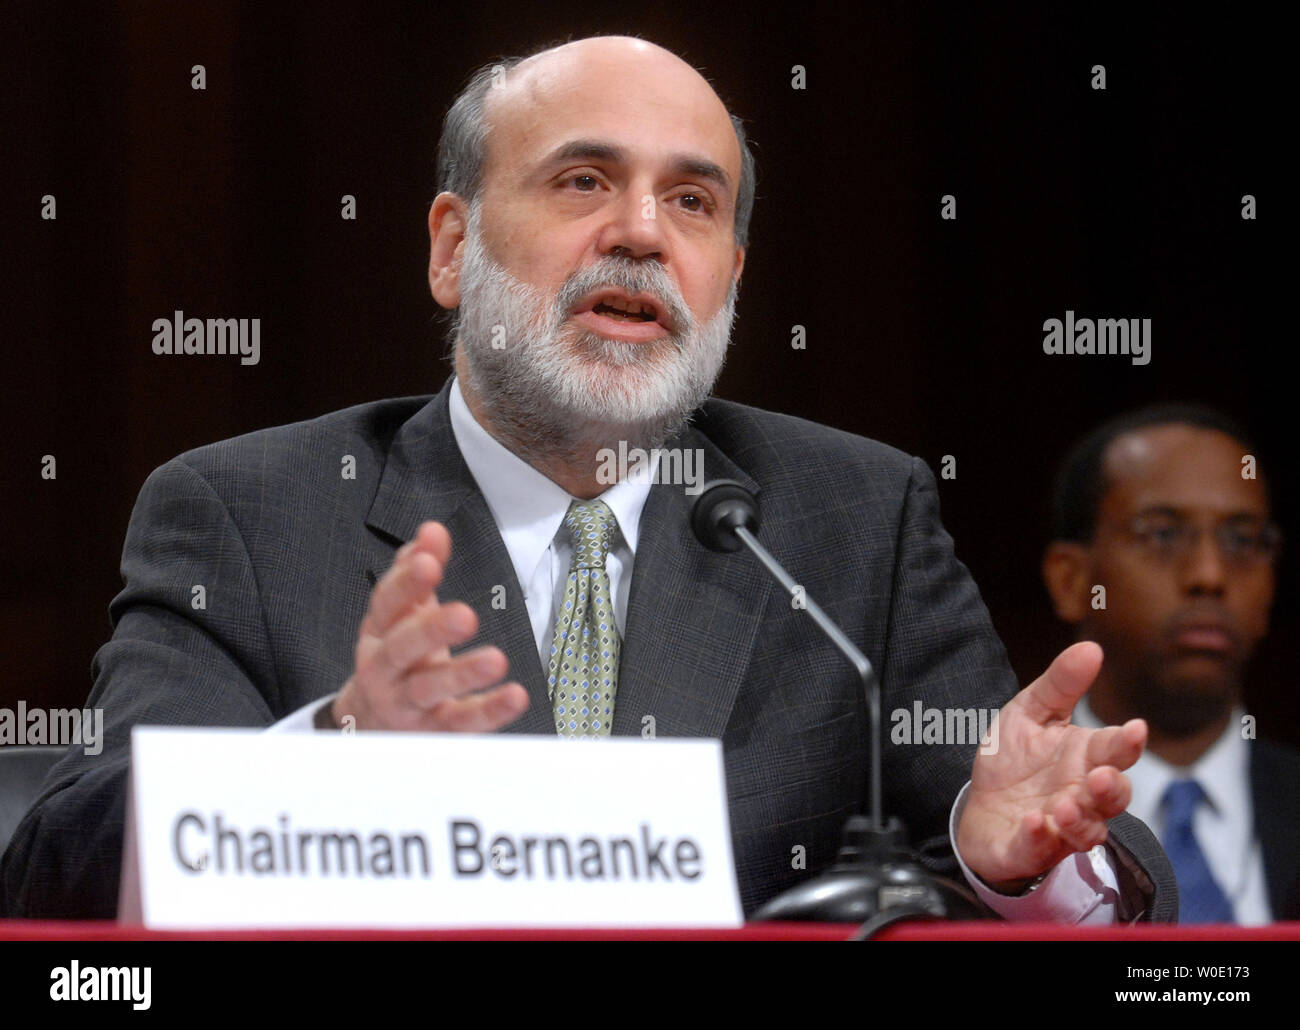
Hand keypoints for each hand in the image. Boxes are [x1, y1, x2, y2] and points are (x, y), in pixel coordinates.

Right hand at [331, 521, 529, 730]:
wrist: (369, 721)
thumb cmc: (396, 655)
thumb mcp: (402, 611)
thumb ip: (418, 569)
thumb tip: (432, 530)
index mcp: (379, 630)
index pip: (387, 603)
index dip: (406, 582)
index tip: (428, 561)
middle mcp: (385, 666)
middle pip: (403, 647)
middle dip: (431, 629)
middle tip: (465, 615)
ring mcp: (406, 702)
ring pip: (428, 688)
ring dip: (461, 673)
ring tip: (496, 660)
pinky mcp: (433, 730)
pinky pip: (460, 722)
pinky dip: (489, 710)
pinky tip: (515, 696)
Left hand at [955, 641, 1146, 891]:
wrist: (980, 808)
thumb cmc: (1015, 760)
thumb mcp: (1029, 713)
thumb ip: (1060, 684)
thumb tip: (1091, 647)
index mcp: (1085, 759)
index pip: (1115, 751)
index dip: (1127, 743)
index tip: (1136, 729)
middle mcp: (1080, 796)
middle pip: (1111, 797)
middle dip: (1110, 789)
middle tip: (1100, 776)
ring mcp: (1059, 827)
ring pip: (1085, 831)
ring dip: (1079, 820)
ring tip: (1063, 806)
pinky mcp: (1029, 849)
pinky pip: (1039, 849)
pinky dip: (1039, 838)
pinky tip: (1034, 822)